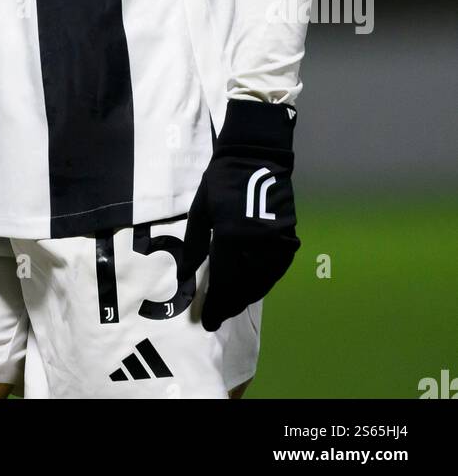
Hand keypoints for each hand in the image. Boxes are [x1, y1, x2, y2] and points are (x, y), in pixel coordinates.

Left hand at [178, 99, 300, 330]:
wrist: (256, 154)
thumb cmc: (222, 178)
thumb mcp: (201, 208)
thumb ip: (195, 244)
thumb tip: (186, 274)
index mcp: (230, 235)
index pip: (224, 281)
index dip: (216, 304)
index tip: (209, 320)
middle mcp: (256, 243)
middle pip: (244, 286)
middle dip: (231, 304)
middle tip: (219, 315)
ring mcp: (276, 241)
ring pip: (263, 281)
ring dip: (247, 296)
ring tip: (234, 303)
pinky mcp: (289, 237)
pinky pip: (276, 270)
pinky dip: (264, 282)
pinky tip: (253, 286)